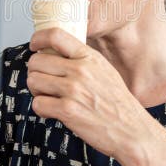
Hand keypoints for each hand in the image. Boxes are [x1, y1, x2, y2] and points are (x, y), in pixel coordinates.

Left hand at [26, 27, 160, 161]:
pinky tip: (53, 111)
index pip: (56, 35)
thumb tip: (57, 54)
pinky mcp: (67, 111)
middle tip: (43, 81)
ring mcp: (73, 90)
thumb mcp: (105, 71)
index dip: (38, 38)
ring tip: (50, 97)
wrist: (132, 130)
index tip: (34, 45)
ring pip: (33, 81)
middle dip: (35, 72)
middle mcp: (80, 71)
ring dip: (37, 91)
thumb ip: (84, 61)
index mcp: (90, 57)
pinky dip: (42, 109)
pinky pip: (38, 104)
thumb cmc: (119, 104)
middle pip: (37, 61)